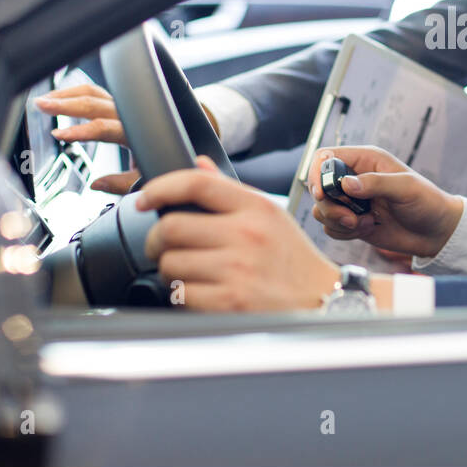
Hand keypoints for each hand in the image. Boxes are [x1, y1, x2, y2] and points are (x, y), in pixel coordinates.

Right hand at [33, 82, 220, 194]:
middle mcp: (130, 114)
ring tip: (44, 100)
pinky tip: (61, 96)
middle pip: (94, 103)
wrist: (193, 136)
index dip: (80, 131)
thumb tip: (96, 185)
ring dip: (68, 94)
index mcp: (136, 132)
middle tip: (42, 105)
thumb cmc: (169, 156)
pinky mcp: (121, 102)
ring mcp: (125, 105)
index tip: (59, 134)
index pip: (103, 127)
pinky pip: (97, 92)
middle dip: (66, 103)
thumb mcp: (148, 177)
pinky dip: (77, 92)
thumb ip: (122, 183)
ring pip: (94, 92)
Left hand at [137, 156, 340, 311]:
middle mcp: (247, 235)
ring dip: (169, 270)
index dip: (160, 187)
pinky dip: (182, 294)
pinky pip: (182, 294)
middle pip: (172, 226)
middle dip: (156, 240)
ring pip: (170, 263)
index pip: (197, 183)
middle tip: (162, 246)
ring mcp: (238, 270)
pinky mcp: (231, 302)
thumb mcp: (270, 215)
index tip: (144, 199)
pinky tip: (198, 291)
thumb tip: (199, 164)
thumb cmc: (293, 258)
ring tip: (186, 272)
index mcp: (255, 207)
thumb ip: (230, 190)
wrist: (322, 300)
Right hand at [306, 146, 462, 260]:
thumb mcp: (405, 187)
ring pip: (322, 210)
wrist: (436, 232)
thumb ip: (375, 183)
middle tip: (350, 218)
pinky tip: (366, 229)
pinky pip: (332, 228)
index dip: (317, 173)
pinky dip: (344, 232)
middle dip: (329, 206)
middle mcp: (355, 179)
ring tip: (363, 224)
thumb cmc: (427, 202)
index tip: (321, 193)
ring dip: (338, 221)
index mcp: (365, 160)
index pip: (326, 157)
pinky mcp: (353, 221)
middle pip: (319, 187)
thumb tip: (346, 185)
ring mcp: (352, 202)